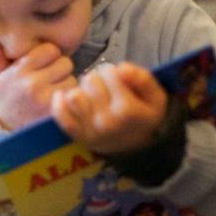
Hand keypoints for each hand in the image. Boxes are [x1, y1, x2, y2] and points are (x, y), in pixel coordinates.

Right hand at [0, 37, 76, 130]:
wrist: (9, 132)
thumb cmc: (9, 100)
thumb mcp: (0, 78)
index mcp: (20, 70)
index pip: (51, 50)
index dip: (51, 56)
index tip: (45, 66)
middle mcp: (32, 83)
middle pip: (65, 63)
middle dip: (61, 70)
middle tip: (51, 80)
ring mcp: (45, 99)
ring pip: (72, 80)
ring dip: (67, 85)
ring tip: (54, 93)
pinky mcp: (56, 112)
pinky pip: (73, 96)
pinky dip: (70, 99)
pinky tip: (61, 102)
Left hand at [52, 61, 167, 155]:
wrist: (138, 147)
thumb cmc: (144, 116)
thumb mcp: (156, 97)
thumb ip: (143, 79)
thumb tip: (122, 68)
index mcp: (127, 110)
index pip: (110, 73)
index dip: (113, 71)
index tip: (117, 79)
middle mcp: (107, 121)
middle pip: (91, 80)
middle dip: (98, 79)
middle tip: (105, 88)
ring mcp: (90, 129)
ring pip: (74, 95)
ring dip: (81, 90)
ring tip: (91, 95)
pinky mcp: (78, 135)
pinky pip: (60, 115)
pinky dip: (59, 103)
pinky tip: (64, 96)